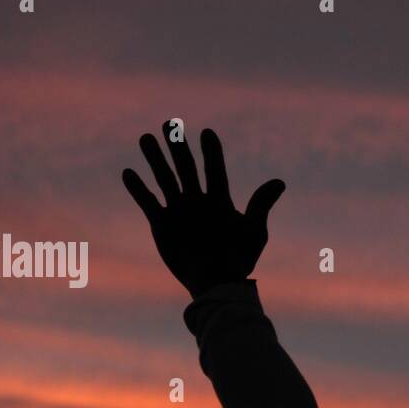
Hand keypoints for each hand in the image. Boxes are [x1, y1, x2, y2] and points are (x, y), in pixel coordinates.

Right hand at [122, 123, 284, 296]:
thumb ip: (261, 205)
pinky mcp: (162, 225)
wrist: (215, 283)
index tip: (207, 133)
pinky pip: (148, 202)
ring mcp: (178, 211)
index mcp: (219, 201)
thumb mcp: (254, 232)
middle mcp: (197, 201)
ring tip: (146, 138)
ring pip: (165, 179)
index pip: (214, 170)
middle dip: (178, 147)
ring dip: (155, 159)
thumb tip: (280, 182)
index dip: (212, 152)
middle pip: (186, 168)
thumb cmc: (238, 259)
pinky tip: (128, 172)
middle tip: (170, 124)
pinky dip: (138, 188)